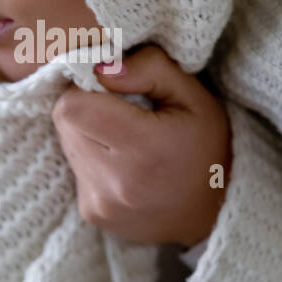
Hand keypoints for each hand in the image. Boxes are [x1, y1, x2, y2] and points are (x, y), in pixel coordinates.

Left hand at [51, 44, 231, 246]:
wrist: (216, 212)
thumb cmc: (208, 148)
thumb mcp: (194, 97)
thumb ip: (150, 69)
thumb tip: (102, 66)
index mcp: (143, 149)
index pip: (72, 106)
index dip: (86, 87)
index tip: (112, 88)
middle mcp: (115, 183)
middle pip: (65, 123)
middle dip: (86, 108)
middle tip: (122, 113)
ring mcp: (100, 204)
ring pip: (67, 144)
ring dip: (88, 134)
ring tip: (126, 141)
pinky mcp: (92, 214)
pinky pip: (75, 171)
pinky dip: (92, 160)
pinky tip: (124, 166)